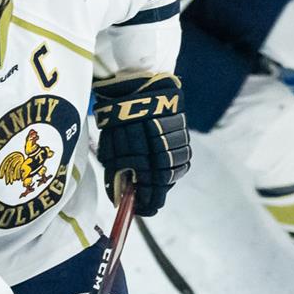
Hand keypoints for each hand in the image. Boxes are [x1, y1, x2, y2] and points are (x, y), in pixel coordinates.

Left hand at [93, 73, 191, 216]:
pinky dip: (175, 164)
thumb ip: (116, 170)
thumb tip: (121, 195)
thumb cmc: (117, 115)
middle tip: (149, 204)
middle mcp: (160, 146)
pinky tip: (166, 167)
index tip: (142, 211)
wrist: (135, 82)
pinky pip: (183, 154)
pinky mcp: (183, 128)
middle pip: (164, 181)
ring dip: (166, 180)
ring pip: (176, 169)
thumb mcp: (110, 144)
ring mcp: (174, 137)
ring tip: (155, 186)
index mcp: (140, 150)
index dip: (146, 202)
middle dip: (156, 195)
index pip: (148, 187)